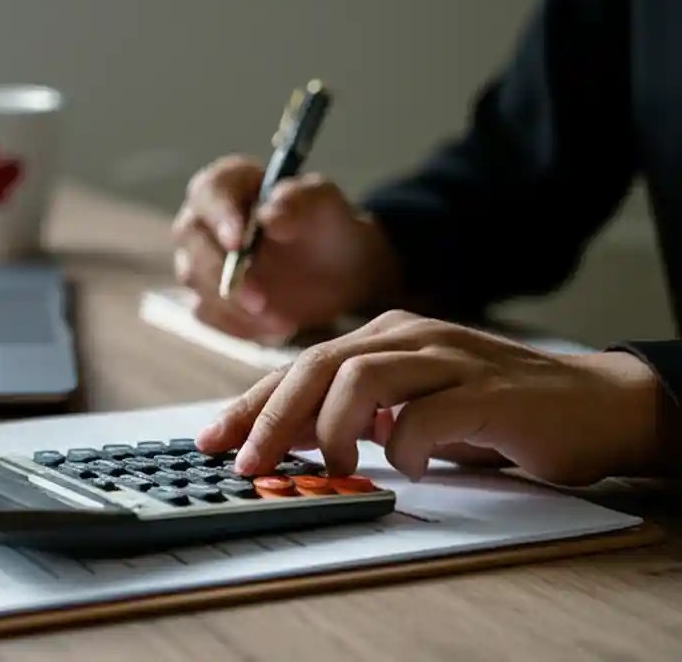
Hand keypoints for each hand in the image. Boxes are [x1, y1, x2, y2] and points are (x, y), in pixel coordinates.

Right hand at [171, 155, 399, 343]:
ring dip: (233, 306)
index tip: (238, 243)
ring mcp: (198, 260)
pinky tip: (272, 327)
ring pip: (196, 282)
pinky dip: (237, 325)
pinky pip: (206, 313)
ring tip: (282, 321)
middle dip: (223, 274)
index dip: (218, 216)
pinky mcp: (205, 296)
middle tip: (260, 301)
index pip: (209, 191)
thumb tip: (270, 217)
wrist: (336, 269)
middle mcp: (203, 220)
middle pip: (193, 241)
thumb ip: (299, 201)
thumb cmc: (325, 224)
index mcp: (229, 184)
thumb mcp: (324, 204)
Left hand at [195, 310, 663, 485]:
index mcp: (382, 338)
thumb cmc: (489, 411)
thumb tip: (283, 440)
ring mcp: (449, 359)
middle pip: (317, 366)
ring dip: (333, 428)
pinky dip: (405, 447)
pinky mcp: (488, 392)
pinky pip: (426, 416)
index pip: (298, 366)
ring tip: (335, 465)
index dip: (250, 403)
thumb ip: (352, 415)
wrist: (591, 403)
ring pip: (361, 376)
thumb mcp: (407, 408)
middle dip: (271, 417)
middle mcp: (408, 337)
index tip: (213, 440)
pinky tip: (409, 466)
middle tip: (249, 463)